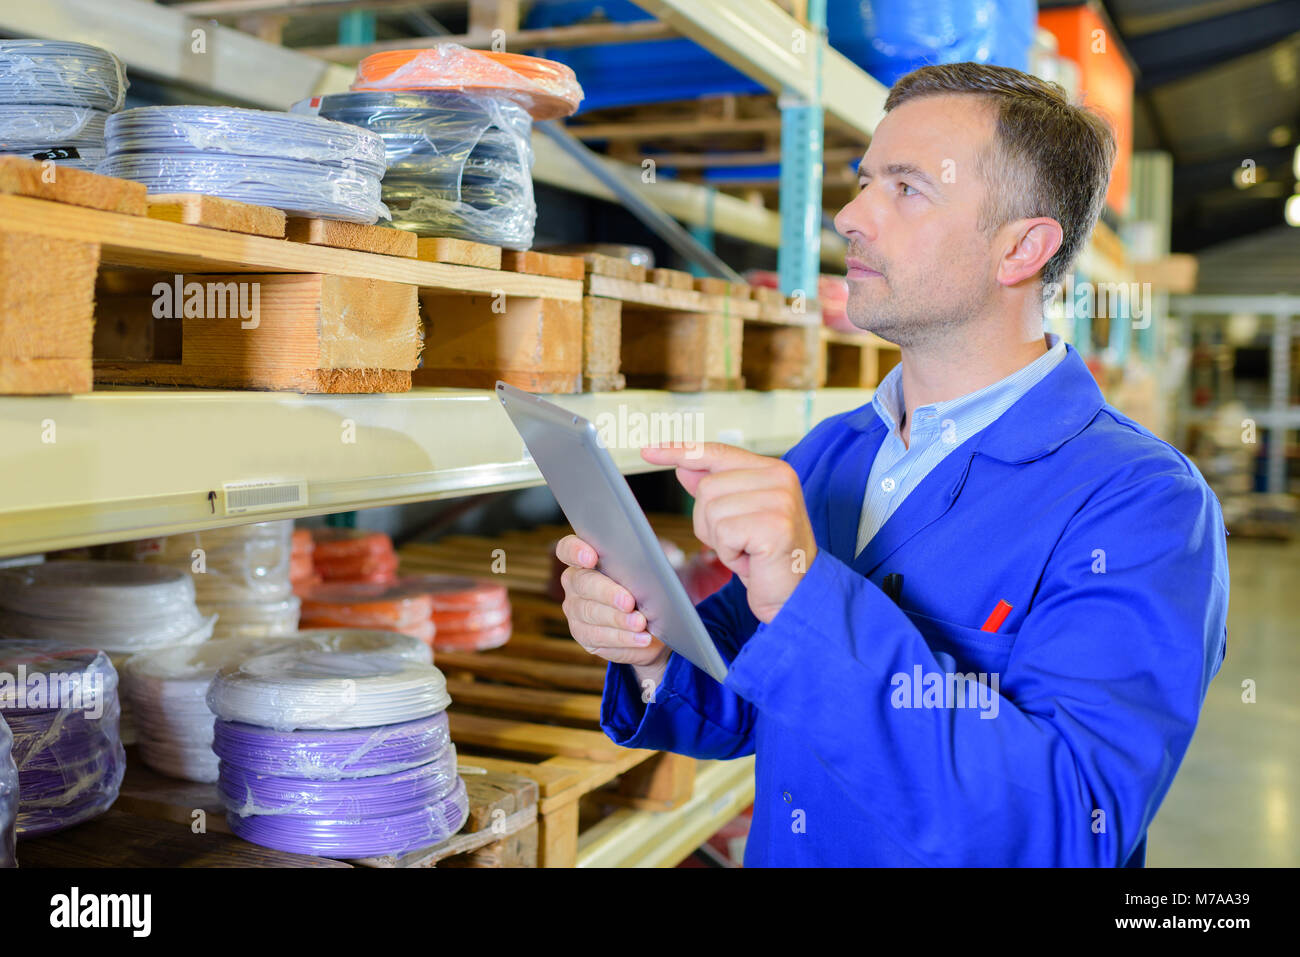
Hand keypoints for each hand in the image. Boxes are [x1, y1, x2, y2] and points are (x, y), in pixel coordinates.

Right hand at [555, 534, 670, 669]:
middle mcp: (575, 582)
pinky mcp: (584, 634)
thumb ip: (651, 562)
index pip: (568, 548)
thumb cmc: (651, 588)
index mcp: (587, 557)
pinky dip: (622, 638)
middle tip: (629, 602)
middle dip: (607, 592)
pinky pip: (598, 637)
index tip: (591, 558)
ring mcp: (575, 609)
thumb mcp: (655, 571)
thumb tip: (663, 562)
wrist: (655, 624)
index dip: (575, 551)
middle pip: (582, 583)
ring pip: (590, 613)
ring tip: (640, 624)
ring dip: (617, 619)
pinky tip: (641, 638)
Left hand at [641, 442, 816, 623]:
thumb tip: (683, 467)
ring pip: (711, 510)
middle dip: (709, 522)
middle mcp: (779, 477)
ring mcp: (779, 499)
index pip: (716, 452)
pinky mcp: (774, 525)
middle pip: (706, 487)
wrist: (796, 594)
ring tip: (747, 550)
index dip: (679, 451)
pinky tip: (752, 560)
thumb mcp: (736, 518)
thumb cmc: (766, 557)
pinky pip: (724, 533)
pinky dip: (730, 554)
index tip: (648, 451)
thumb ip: (716, 489)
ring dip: (720, 541)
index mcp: (772, 469)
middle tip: (739, 541)